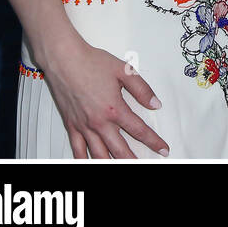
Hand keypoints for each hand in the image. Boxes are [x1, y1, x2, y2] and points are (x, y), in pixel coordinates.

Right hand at [37, 37, 167, 158]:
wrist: (64, 60)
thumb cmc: (92, 62)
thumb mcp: (124, 71)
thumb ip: (142, 90)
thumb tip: (155, 104)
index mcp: (114, 109)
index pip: (139, 131)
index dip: (153, 142)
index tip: (163, 149)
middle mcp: (98, 122)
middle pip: (120, 149)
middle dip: (134, 160)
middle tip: (146, 164)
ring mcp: (83, 126)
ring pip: (99, 155)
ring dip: (112, 163)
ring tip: (124, 167)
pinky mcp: (71, 126)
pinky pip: (77, 150)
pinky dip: (84, 160)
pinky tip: (91, 163)